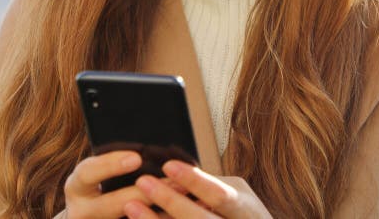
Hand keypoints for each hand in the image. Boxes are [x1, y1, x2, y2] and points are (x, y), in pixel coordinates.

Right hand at [63, 150, 185, 218]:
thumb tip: (144, 141)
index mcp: (76, 185)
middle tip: (174, 182)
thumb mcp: (95, 171)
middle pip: (112, 204)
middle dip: (144, 193)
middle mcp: (82, 210)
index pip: (88, 172)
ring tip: (184, 196)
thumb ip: (110, 159)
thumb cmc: (96, 185)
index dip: (111, 164)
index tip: (136, 158)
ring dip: (158, 213)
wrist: (86, 216)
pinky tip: (179, 214)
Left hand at [122, 160, 272, 217]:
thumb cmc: (238, 214)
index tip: (167, 165)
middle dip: (170, 201)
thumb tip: (171, 169)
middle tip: (142, 181)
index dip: (194, 181)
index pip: (219, 195)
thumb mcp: (235, 195)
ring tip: (131, 206)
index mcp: (246, 210)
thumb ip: (209, 185)